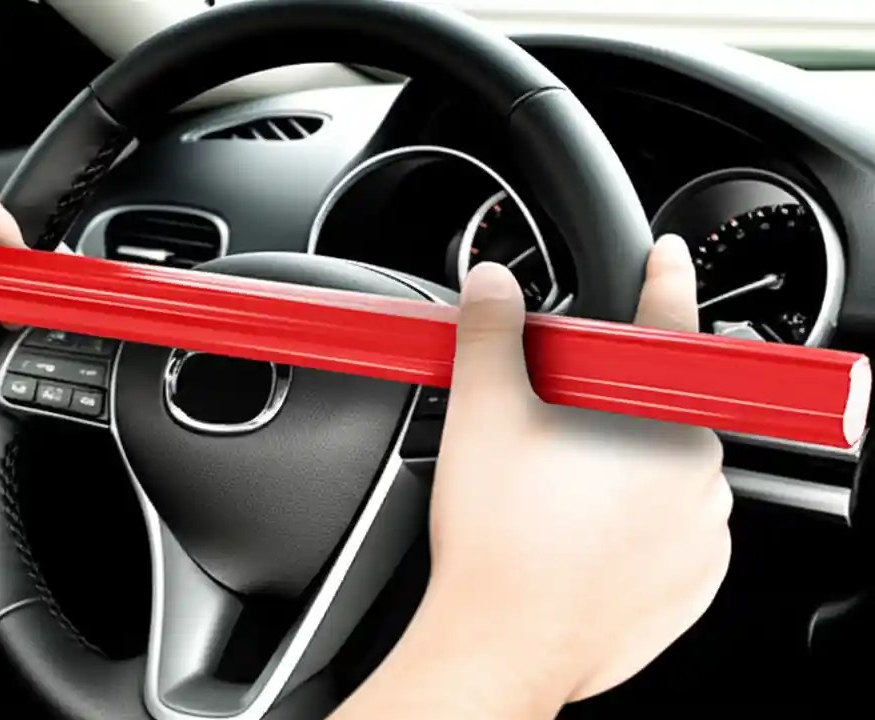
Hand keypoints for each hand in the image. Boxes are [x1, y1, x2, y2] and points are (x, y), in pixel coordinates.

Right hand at [424, 234, 730, 709]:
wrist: (506, 640)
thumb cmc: (499, 536)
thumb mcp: (483, 412)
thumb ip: (491, 332)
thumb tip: (493, 283)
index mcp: (656, 416)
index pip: (670, 324)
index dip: (664, 280)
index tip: (668, 259)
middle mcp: (697, 468)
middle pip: (660, 402)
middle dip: (611, 400)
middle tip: (548, 425)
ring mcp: (701, 529)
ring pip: (666, 466)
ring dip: (624, 462)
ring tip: (555, 490)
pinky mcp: (693, 578)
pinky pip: (672, 526)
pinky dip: (637, 518)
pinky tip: (578, 530)